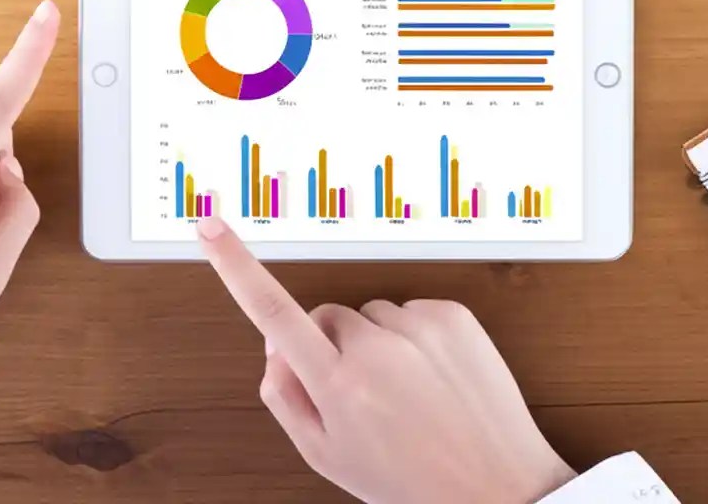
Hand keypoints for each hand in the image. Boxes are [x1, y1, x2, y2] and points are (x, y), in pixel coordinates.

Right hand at [197, 217, 576, 503]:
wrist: (496, 486)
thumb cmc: (409, 479)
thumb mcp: (326, 455)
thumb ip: (284, 397)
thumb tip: (273, 344)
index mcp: (339, 386)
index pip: (272, 313)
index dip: (235, 266)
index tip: (210, 229)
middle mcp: (378, 349)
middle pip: (325, 317)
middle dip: (329, 346)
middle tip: (360, 395)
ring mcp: (419, 328)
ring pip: (370, 315)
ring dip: (377, 344)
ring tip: (406, 394)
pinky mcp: (454, 316)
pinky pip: (411, 312)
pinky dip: (414, 339)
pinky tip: (431, 380)